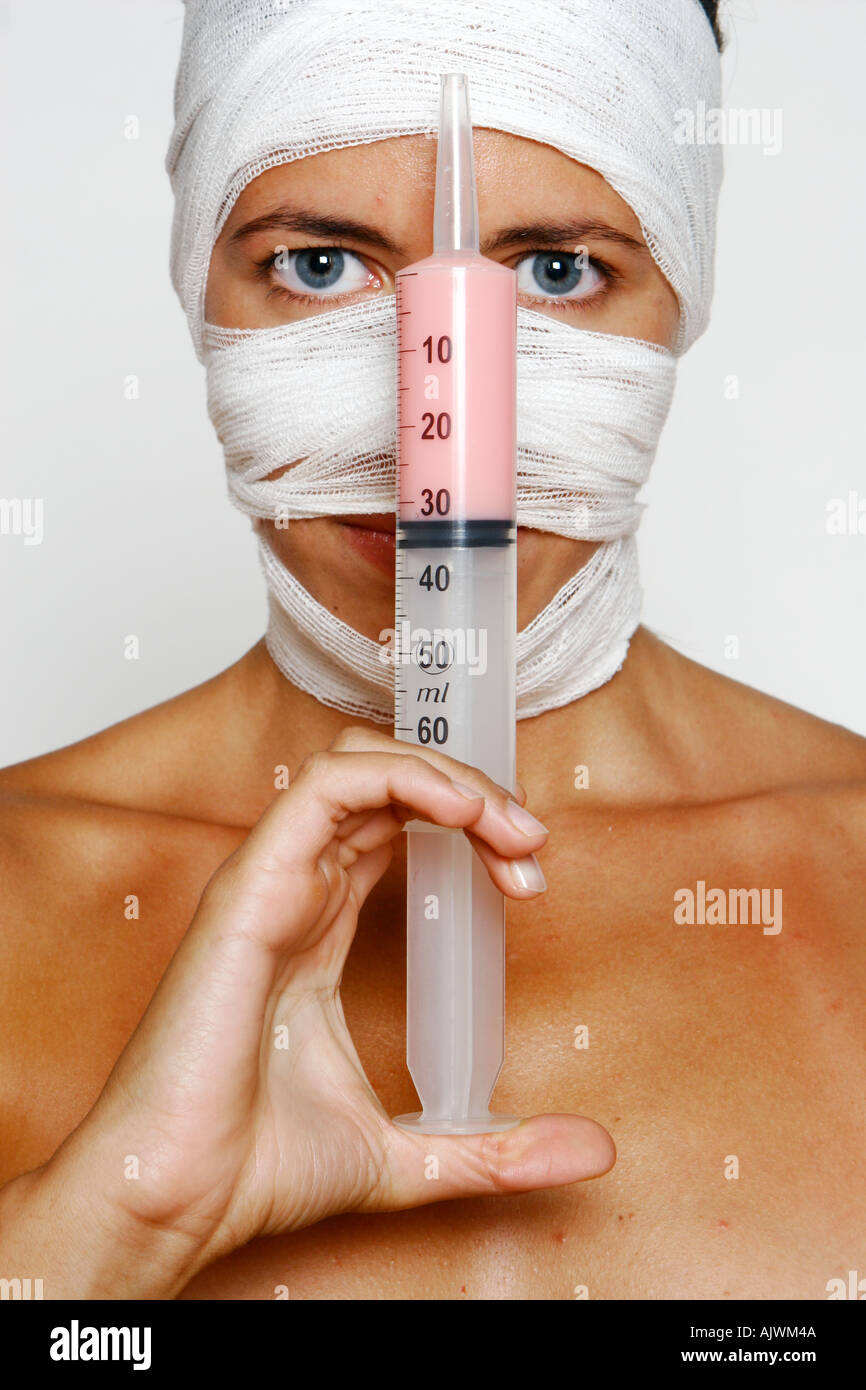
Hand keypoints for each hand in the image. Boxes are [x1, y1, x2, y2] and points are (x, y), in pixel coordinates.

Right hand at [15, 726, 614, 1293]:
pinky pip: (324, 788)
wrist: (177, 1199)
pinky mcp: (251, 885)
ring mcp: (270, 880)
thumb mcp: (411, 1152)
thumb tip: (595, 1152)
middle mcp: (295, 889)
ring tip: (502, 821)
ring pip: (357, 765)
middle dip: (471, 792)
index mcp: (320, 925)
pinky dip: (398, 777)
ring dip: (443, 774)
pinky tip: (458, 811)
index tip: (530, 876)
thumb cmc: (258, 1167)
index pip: (398, 827)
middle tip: (529, 841)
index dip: (471, 827)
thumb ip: (496, 1147)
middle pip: (387, 784)